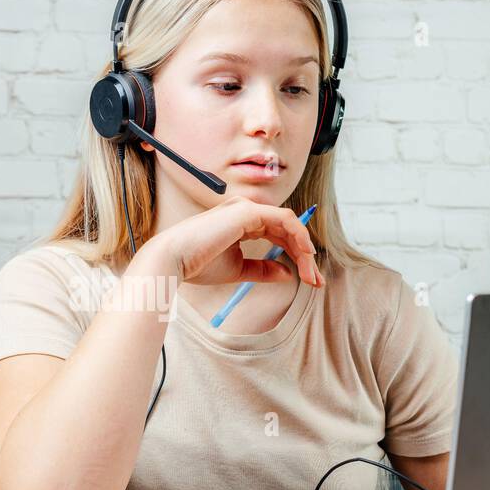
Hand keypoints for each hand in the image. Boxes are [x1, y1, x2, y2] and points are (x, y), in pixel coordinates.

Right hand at [146, 197, 324, 287]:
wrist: (174, 260)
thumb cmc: (198, 264)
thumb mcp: (238, 270)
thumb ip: (263, 269)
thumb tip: (287, 274)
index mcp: (241, 222)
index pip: (277, 234)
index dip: (296, 255)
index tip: (308, 279)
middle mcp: (245, 211)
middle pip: (286, 230)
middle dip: (304, 255)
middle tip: (316, 280)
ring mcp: (246, 209)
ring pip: (289, 224)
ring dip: (304, 248)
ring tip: (311, 272)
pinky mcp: (248, 212)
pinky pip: (284, 220)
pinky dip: (298, 236)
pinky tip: (305, 254)